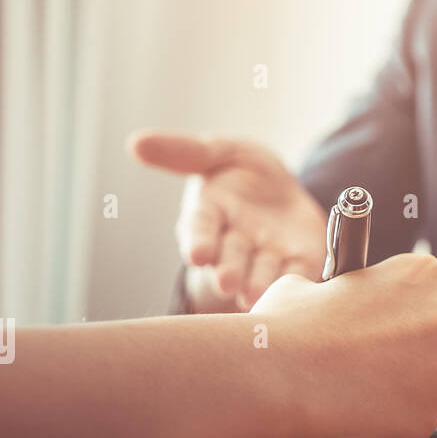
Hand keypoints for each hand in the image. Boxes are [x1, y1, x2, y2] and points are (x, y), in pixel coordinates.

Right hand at [129, 130, 327, 310]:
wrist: (284, 191)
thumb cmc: (242, 172)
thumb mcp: (218, 152)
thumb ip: (182, 151)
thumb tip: (135, 142)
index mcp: (208, 215)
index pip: (199, 229)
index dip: (198, 241)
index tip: (197, 254)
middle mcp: (234, 242)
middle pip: (229, 258)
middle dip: (228, 271)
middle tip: (228, 283)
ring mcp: (266, 255)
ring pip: (261, 273)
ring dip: (258, 285)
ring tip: (255, 295)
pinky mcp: (298, 261)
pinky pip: (299, 273)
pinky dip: (298, 281)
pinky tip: (300, 288)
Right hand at [252, 254, 436, 437]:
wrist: (272, 381)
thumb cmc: (285, 326)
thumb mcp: (310, 285)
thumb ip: (338, 290)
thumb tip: (327, 298)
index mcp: (423, 274)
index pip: (420, 288)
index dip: (393, 305)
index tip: (371, 319)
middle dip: (409, 344)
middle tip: (367, 357)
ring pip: (430, 379)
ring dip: (403, 383)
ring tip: (355, 388)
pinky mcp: (428, 418)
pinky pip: (413, 418)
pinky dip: (390, 419)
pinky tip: (357, 413)